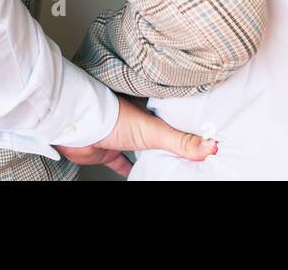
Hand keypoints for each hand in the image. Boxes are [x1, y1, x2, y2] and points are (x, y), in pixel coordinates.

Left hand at [55, 95, 217, 176]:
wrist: (77, 126)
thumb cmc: (110, 116)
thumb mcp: (153, 130)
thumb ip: (180, 141)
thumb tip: (210, 146)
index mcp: (150, 111)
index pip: (175, 119)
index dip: (190, 127)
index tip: (207, 136)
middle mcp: (138, 123)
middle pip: (160, 136)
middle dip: (173, 145)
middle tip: (190, 156)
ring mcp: (123, 138)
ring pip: (143, 151)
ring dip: (152, 158)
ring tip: (171, 166)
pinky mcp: (110, 153)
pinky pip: (123, 165)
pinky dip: (131, 171)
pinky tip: (139, 176)